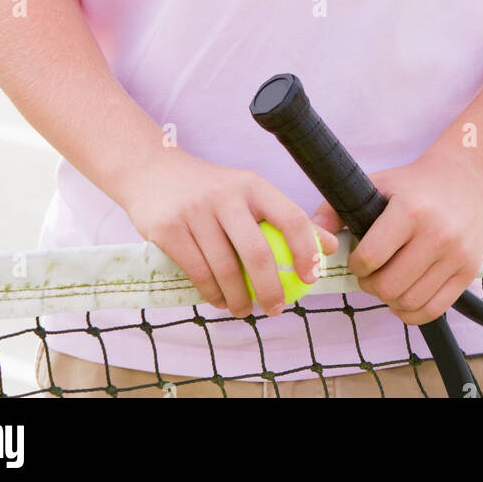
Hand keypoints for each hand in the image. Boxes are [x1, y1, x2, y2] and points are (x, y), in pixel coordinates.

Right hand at [121, 148, 338, 318]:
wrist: (153, 170)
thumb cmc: (211, 190)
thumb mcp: (248, 192)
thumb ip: (285, 217)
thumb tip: (330, 247)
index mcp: (252, 185)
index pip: (290, 217)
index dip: (306, 250)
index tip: (310, 278)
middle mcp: (225, 195)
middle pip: (257, 253)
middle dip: (271, 290)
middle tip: (276, 309)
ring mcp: (195, 212)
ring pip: (225, 270)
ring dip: (239, 300)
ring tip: (244, 311)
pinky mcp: (169, 229)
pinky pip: (198, 273)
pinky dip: (212, 295)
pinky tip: (219, 301)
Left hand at [310, 148, 482, 325]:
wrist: (464, 180)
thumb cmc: (412, 186)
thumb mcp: (377, 184)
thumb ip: (338, 207)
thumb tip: (312, 232)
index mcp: (410, 211)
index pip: (370, 257)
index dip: (355, 264)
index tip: (357, 258)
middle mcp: (436, 234)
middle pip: (388, 285)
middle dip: (370, 285)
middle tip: (369, 275)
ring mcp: (456, 255)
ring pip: (410, 302)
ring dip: (389, 300)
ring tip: (386, 283)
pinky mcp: (468, 272)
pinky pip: (433, 310)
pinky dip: (411, 312)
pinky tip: (403, 296)